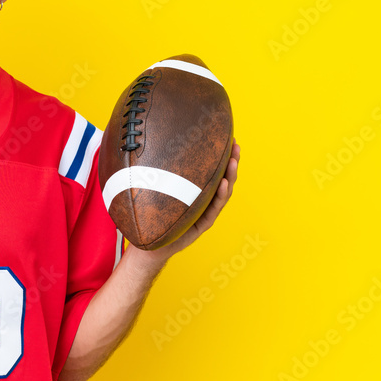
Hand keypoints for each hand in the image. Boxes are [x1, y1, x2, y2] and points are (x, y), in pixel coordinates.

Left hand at [127, 140, 240, 267]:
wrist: (150, 243)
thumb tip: (145, 145)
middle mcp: (204, 200)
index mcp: (197, 190)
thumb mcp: (156, 189)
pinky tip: (223, 183)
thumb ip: (157, 173)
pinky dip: (220, 195)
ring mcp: (205, 212)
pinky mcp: (202, 224)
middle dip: (231, 161)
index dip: (221, 155)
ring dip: (230, 176)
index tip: (226, 136)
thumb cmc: (153, 215)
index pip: (213, 170)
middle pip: (223, 178)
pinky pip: (214, 208)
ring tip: (233, 160)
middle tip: (235, 145)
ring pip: (223, 192)